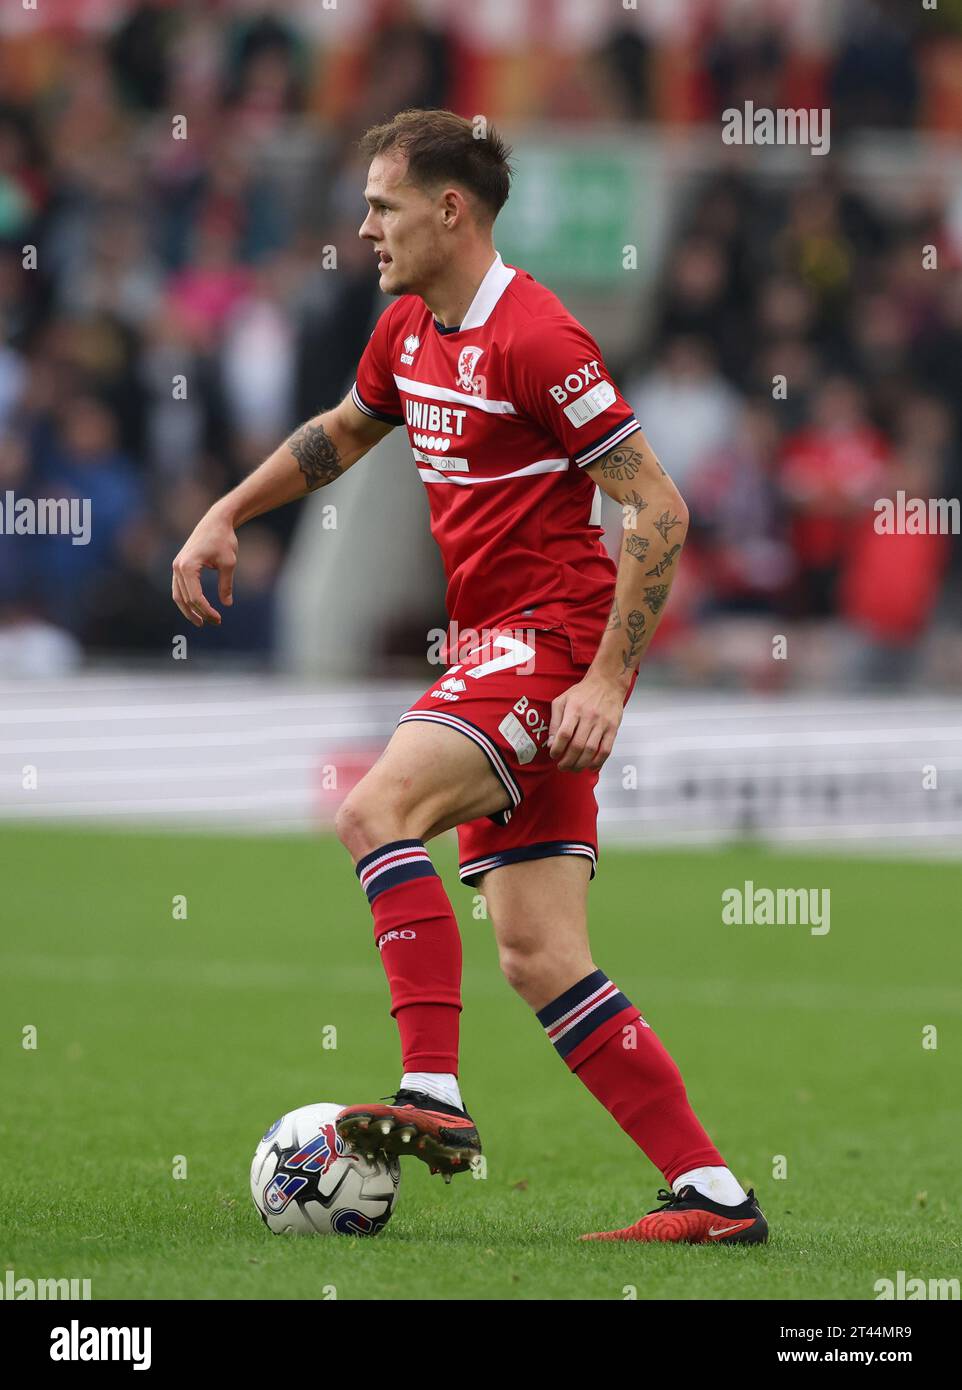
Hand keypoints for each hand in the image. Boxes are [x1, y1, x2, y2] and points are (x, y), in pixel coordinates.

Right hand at [171, 505, 237, 626]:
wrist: (216, 521)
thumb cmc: (224, 540)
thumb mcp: (229, 563)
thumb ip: (226, 585)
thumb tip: (227, 604)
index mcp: (188, 566)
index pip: (195, 597)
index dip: (206, 611)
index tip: (218, 619)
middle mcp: (178, 567)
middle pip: (185, 599)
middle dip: (199, 613)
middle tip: (215, 622)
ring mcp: (176, 567)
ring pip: (178, 596)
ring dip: (189, 610)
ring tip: (201, 622)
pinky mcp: (179, 566)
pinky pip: (179, 588)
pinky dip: (186, 600)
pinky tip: (196, 609)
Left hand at [547, 668, 629, 771]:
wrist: (607, 682)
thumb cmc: (583, 692)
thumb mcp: (562, 700)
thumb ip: (554, 721)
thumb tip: (551, 743)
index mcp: (574, 709)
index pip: (564, 734)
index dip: (557, 749)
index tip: (554, 755)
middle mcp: (589, 717)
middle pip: (577, 745)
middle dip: (567, 761)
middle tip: (562, 767)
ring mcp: (602, 723)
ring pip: (591, 750)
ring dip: (581, 764)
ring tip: (573, 768)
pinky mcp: (613, 728)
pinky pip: (606, 749)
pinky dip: (598, 762)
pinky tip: (591, 767)